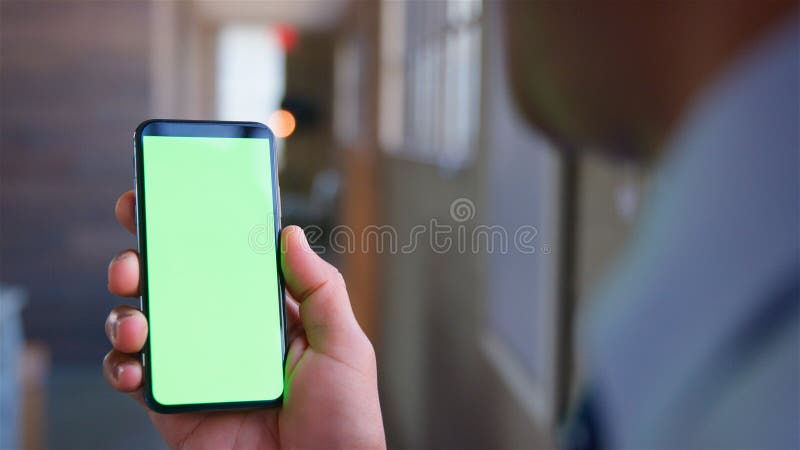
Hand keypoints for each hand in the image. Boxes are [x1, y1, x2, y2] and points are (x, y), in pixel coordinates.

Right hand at [104, 191, 384, 448]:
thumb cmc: (342, 423)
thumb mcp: (344, 346)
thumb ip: (320, 288)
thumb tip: (289, 233)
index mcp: (267, 314)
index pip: (228, 261)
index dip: (199, 228)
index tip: (171, 195)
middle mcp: (227, 334)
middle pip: (176, 284)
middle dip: (145, 258)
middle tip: (134, 252)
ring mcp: (198, 367)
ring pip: (145, 322)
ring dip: (126, 308)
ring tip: (135, 312)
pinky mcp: (174, 405)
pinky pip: (133, 376)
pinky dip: (121, 364)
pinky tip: (133, 363)